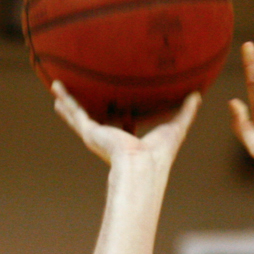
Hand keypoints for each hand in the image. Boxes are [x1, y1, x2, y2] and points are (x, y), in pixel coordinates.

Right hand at [51, 81, 199, 166]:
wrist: (142, 165)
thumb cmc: (160, 154)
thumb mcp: (175, 127)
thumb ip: (185, 112)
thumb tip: (198, 96)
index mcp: (129, 142)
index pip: (123, 126)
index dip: (122, 118)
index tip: (121, 110)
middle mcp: (110, 139)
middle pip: (95, 120)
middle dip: (87, 111)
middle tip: (77, 100)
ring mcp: (98, 136)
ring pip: (78, 115)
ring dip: (68, 102)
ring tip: (56, 88)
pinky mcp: (91, 132)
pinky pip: (75, 112)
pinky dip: (65, 100)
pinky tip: (56, 87)